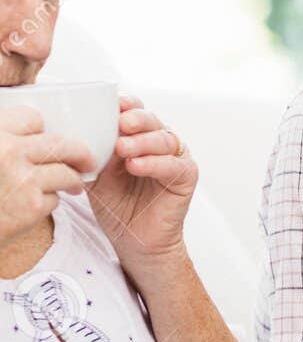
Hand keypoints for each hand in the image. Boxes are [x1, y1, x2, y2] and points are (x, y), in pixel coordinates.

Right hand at [0, 106, 93, 246]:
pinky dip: (48, 203)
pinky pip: (53, 200)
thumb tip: (34, 133)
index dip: (41, 130)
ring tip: (73, 185)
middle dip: (80, 153)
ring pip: (66, 173)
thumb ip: (2, 141)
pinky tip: (33, 206)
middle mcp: (7, 152)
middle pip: (60, 144)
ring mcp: (21, 180)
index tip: (44, 138)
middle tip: (88, 161)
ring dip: (73, 180)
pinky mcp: (30, 208)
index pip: (31, 119)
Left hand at [88, 96, 197, 276]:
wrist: (134, 240)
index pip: (135, 111)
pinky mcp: (186, 177)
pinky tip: (137, 166)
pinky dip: (155, 163)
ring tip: (123, 148)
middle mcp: (158, 142)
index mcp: (137, 136)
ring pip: (164, 139)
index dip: (127, 103)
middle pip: (152, 120)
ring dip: (144, 141)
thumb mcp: (97, 173)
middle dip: (137, 118)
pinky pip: (174, 165)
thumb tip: (77, 132)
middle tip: (121, 123)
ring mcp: (175, 158)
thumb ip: (94, 152)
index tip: (113, 101)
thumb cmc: (116, 204)